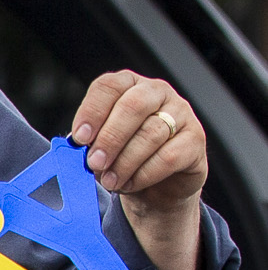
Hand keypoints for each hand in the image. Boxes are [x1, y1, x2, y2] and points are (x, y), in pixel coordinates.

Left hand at [72, 70, 207, 269]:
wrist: (154, 184)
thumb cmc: (120, 157)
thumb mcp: (99, 145)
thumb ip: (88, 141)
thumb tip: (72, 147)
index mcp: (128, 85)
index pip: (109, 86)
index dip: (92, 111)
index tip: (79, 138)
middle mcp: (157, 92)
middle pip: (133, 106)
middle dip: (109, 138)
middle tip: (94, 163)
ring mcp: (181, 114)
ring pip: (152, 133)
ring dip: (125, 161)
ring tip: (109, 180)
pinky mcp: (196, 140)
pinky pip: (169, 156)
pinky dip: (144, 174)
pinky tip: (130, 184)